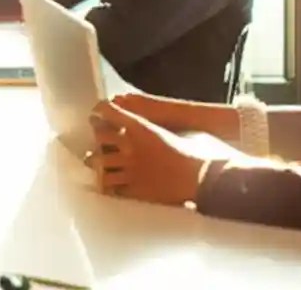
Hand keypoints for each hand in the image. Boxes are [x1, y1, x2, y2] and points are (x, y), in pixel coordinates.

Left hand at [87, 100, 203, 205]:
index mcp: (141, 127)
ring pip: (99, 164)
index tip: (97, 113)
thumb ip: (158, 128)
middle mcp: (130, 146)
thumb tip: (155, 127)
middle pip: (99, 137)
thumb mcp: (177, 130)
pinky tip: (111, 184)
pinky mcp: (134, 189)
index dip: (100, 111)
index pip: (109, 111)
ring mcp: (130, 168)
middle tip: (98, 140)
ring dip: (98, 164)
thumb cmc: (196, 152)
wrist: (203, 178)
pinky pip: (111, 187)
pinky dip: (109, 185)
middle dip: (97, 138)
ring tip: (98, 164)